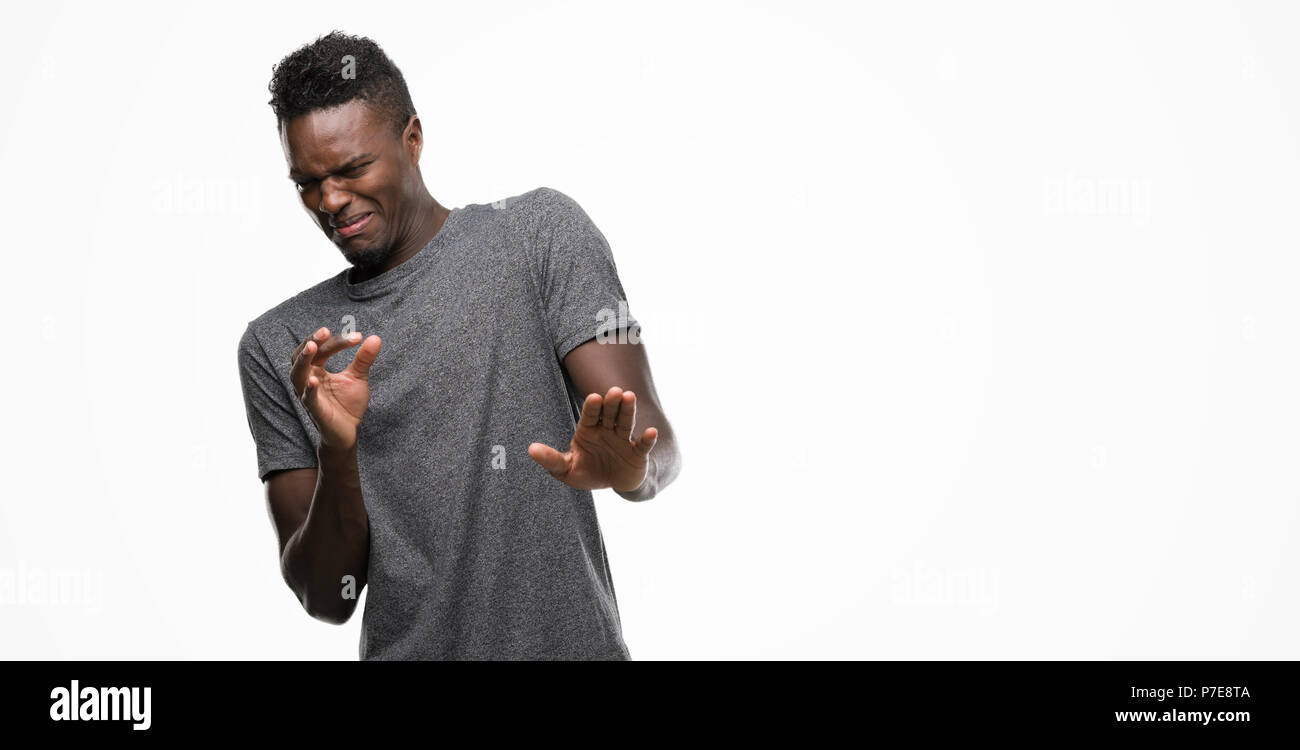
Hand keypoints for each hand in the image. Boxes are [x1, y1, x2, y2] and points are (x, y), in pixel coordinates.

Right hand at [288, 327, 380, 449]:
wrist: (348, 432)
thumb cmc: (347, 404)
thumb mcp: (358, 377)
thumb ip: (364, 359)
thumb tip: (375, 338)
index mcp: (317, 368)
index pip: (321, 349)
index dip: (337, 341)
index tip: (358, 336)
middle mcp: (308, 379)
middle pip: (302, 356)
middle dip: (311, 342)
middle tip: (324, 331)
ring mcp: (307, 394)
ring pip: (297, 375)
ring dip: (303, 360)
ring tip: (312, 347)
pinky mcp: (314, 410)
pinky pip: (307, 398)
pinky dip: (309, 389)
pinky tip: (314, 380)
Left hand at [528, 386, 658, 492]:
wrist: (614, 483)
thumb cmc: (587, 472)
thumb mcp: (566, 469)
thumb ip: (551, 459)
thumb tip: (530, 449)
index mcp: (588, 430)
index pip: (589, 415)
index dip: (592, 407)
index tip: (594, 397)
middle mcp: (607, 430)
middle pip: (609, 413)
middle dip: (611, 403)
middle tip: (615, 391)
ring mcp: (623, 440)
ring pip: (626, 422)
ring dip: (628, 411)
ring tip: (630, 397)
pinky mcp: (638, 453)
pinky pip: (643, 445)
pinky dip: (647, 439)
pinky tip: (652, 432)